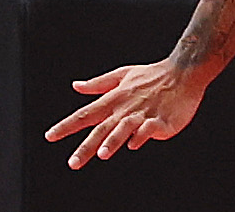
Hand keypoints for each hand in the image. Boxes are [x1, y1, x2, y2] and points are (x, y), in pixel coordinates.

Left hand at [43, 60, 206, 168]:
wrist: (184, 72)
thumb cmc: (153, 75)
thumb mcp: (123, 74)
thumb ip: (98, 84)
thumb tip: (77, 86)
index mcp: (114, 98)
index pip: (86, 113)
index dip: (67, 125)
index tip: (50, 136)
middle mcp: (126, 108)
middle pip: (102, 128)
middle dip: (86, 146)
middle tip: (73, 162)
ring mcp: (143, 114)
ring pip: (125, 129)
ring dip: (113, 141)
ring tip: (102, 153)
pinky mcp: (161, 120)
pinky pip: (149, 130)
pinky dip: (141, 137)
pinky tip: (134, 144)